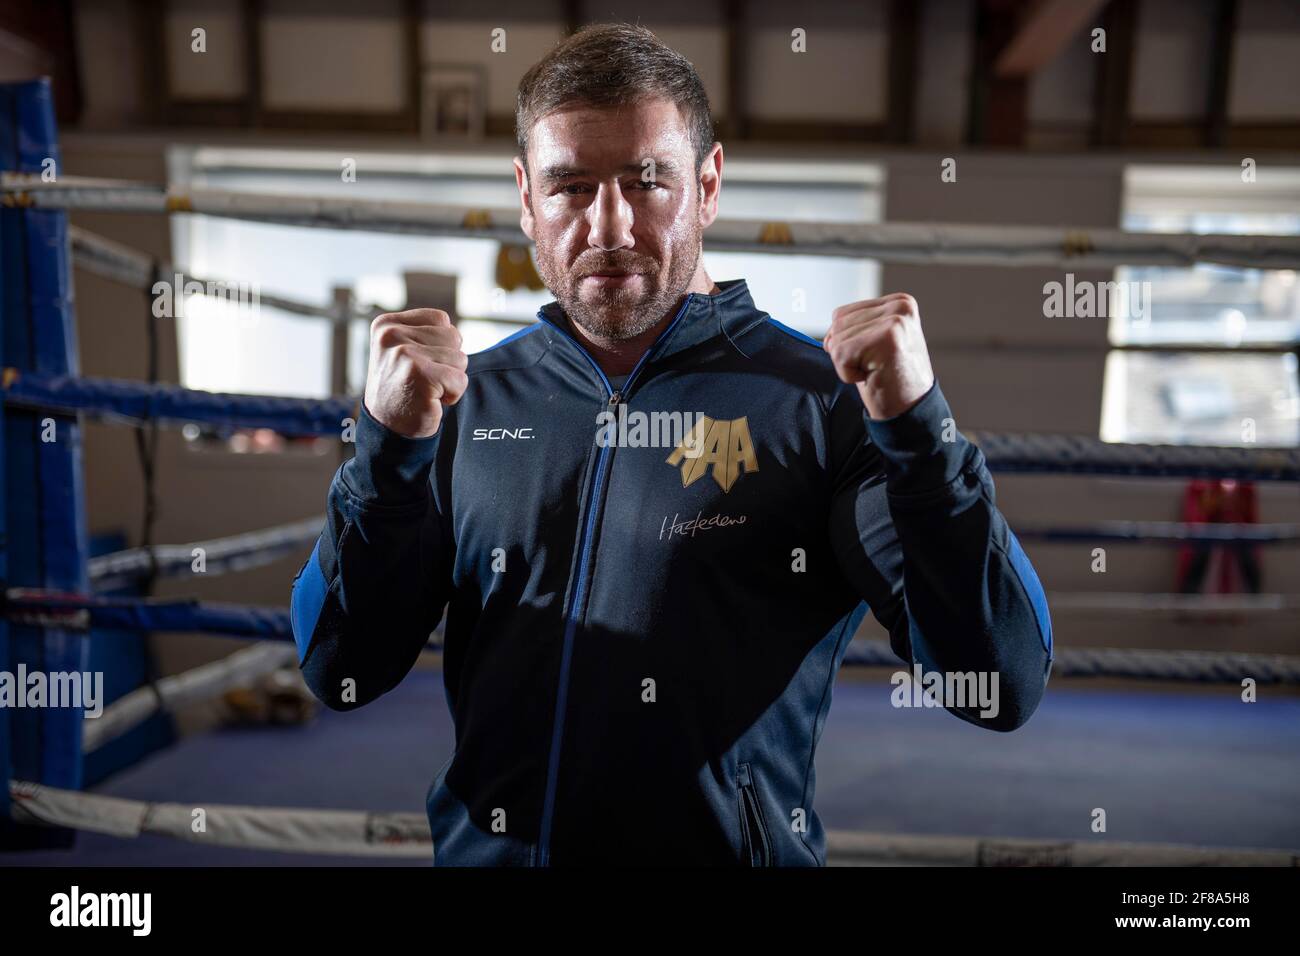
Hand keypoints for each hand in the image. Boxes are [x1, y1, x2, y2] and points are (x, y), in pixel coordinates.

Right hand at [363, 309, 468, 437]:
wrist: (388, 429)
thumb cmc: (401, 390)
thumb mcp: (401, 351)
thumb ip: (424, 334)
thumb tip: (456, 331)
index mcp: (386, 325)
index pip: (441, 319)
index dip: (441, 345)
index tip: (419, 365)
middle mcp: (392, 335)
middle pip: (454, 337)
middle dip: (447, 362)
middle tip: (423, 380)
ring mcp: (405, 354)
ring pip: (460, 358)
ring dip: (450, 379)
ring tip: (426, 389)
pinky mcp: (421, 374)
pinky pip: (460, 380)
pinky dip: (453, 395)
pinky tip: (431, 400)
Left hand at [823, 293, 934, 419]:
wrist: (910, 412)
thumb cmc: (890, 381)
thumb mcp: (875, 344)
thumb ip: (857, 327)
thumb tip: (828, 336)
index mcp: (899, 303)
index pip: (841, 314)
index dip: (844, 343)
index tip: (871, 358)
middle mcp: (900, 307)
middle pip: (837, 324)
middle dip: (845, 353)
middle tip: (873, 368)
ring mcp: (895, 320)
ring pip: (837, 339)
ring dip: (847, 364)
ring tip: (874, 371)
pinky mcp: (888, 338)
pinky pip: (840, 354)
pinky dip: (848, 373)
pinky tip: (872, 376)